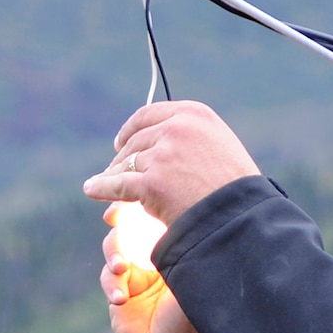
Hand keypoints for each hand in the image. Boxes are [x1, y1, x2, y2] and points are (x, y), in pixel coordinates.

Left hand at [82, 101, 261, 226]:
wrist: (241, 218)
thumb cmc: (237, 192)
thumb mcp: (221, 149)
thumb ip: (194, 139)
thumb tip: (166, 142)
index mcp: (195, 114)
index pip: (151, 114)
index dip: (132, 128)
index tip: (122, 140)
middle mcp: (177, 128)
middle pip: (136, 140)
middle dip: (122, 155)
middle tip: (114, 167)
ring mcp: (162, 155)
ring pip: (125, 162)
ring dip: (112, 172)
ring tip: (103, 182)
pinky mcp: (151, 182)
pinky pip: (117, 185)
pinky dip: (101, 188)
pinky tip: (92, 190)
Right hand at [100, 209, 219, 332]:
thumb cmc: (193, 329)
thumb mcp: (194, 288)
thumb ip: (182, 255)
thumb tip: (176, 220)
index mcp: (183, 251)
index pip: (163, 217)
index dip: (148, 205)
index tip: (138, 200)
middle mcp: (161, 259)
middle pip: (135, 223)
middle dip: (123, 218)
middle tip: (117, 218)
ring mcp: (140, 276)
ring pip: (116, 246)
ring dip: (115, 252)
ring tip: (122, 268)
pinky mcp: (121, 294)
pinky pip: (108, 276)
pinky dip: (111, 282)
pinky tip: (120, 298)